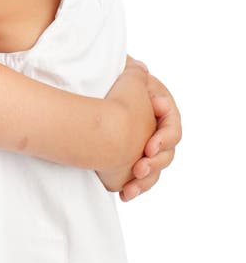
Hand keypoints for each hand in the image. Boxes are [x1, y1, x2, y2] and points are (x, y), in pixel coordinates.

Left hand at [119, 70, 180, 201]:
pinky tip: (125, 194)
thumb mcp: (124, 77)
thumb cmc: (110, 85)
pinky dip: (135, 188)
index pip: (172, 127)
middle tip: (139, 167)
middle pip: (166, 152)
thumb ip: (135, 74)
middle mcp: (156, 130)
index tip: (149, 145)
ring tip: (131, 185)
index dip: (163, 137)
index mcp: (160, 109)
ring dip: (146, 180)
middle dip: (154, 162)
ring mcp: (146, 147)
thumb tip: (139, 68)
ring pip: (154, 169)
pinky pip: (141, 180)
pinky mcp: (134, 162)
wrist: (90, 104)